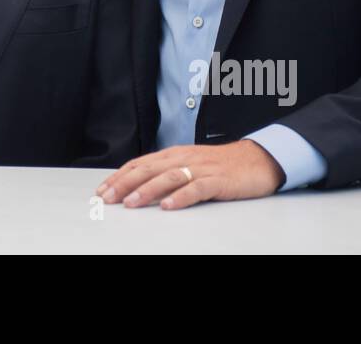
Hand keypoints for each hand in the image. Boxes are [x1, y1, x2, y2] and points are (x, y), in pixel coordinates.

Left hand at [97, 140, 284, 209]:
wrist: (257, 159)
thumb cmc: (221, 165)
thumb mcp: (189, 165)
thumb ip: (167, 173)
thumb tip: (138, 187)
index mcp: (174, 154)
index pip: (140, 164)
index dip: (119, 177)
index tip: (102, 190)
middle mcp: (184, 158)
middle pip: (148, 169)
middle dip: (125, 184)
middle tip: (108, 198)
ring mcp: (201, 169)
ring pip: (168, 177)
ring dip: (147, 190)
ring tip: (131, 203)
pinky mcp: (218, 181)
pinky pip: (197, 188)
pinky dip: (181, 197)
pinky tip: (169, 206)